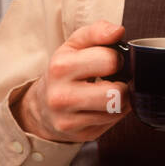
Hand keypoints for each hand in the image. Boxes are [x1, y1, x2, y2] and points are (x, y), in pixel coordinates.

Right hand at [14, 21, 131, 141]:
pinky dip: (115, 113)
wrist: (41, 106)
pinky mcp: (80, 134)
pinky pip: (113, 122)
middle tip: (115, 79)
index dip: (117, 58)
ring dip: (123, 100)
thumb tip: (118, 31)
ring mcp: (69, 119)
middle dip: (123, 83)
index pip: (109, 60)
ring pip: (118, 109)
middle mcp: (62, 95)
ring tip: (112, 92)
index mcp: (61, 66)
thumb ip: (96, 32)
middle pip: (116, 92)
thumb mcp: (74, 46)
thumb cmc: (65, 71)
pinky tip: (105, 106)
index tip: (111, 60)